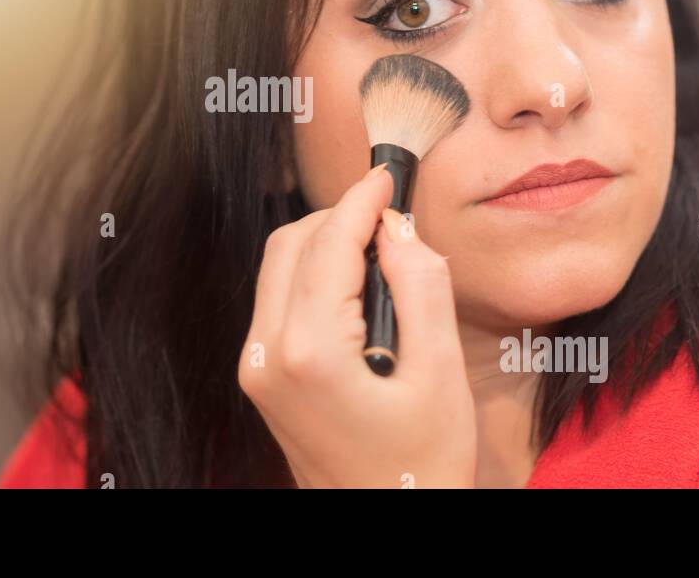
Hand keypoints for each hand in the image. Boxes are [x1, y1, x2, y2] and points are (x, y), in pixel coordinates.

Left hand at [238, 163, 476, 487]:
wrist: (385, 524)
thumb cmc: (421, 464)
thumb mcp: (441, 373)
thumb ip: (421, 287)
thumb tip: (397, 228)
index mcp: (310, 351)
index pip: (328, 244)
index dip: (360, 201)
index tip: (387, 174)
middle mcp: (267, 355)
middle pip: (290, 246)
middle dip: (338, 217)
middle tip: (390, 215)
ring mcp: (257, 368)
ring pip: (277, 269)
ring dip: (323, 244)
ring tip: (380, 250)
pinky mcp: (261, 377)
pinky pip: (278, 301)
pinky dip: (312, 276)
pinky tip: (355, 287)